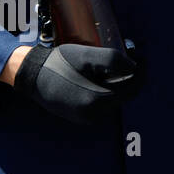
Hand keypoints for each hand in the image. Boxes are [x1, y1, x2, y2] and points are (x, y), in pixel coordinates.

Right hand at [12, 43, 137, 125]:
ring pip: (115, 99)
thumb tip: (134, 67)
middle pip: (125, 95)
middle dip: (131, 77)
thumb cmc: (60, 63)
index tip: (141, 55)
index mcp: (97, 100)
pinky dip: (108, 90)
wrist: (32, 75)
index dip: (141, 71)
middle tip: (131, 57)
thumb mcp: (88, 56)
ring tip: (114, 66)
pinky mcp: (80, 117)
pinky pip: (103, 103)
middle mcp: (93, 115)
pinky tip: (100, 76)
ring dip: (119, 83)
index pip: (132, 88)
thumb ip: (114, 60)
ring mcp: (86, 118)